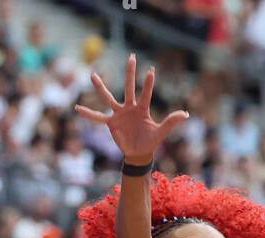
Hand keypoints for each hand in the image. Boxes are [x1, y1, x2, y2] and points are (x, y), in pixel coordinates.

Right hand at [74, 53, 188, 161]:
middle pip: (129, 87)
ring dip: (101, 87)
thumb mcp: (161, 132)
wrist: (138, 153)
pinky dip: (88, 114)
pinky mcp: (111, 123)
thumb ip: (171, 122)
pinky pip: (98, 117)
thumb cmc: (150, 141)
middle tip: (131, 56)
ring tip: (93, 75)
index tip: (151, 70)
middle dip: (130, 72)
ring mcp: (119, 114)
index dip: (148, 83)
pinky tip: (77, 108)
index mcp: (142, 109)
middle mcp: (130, 107)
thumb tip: (186, 114)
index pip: (146, 93)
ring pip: (109, 97)